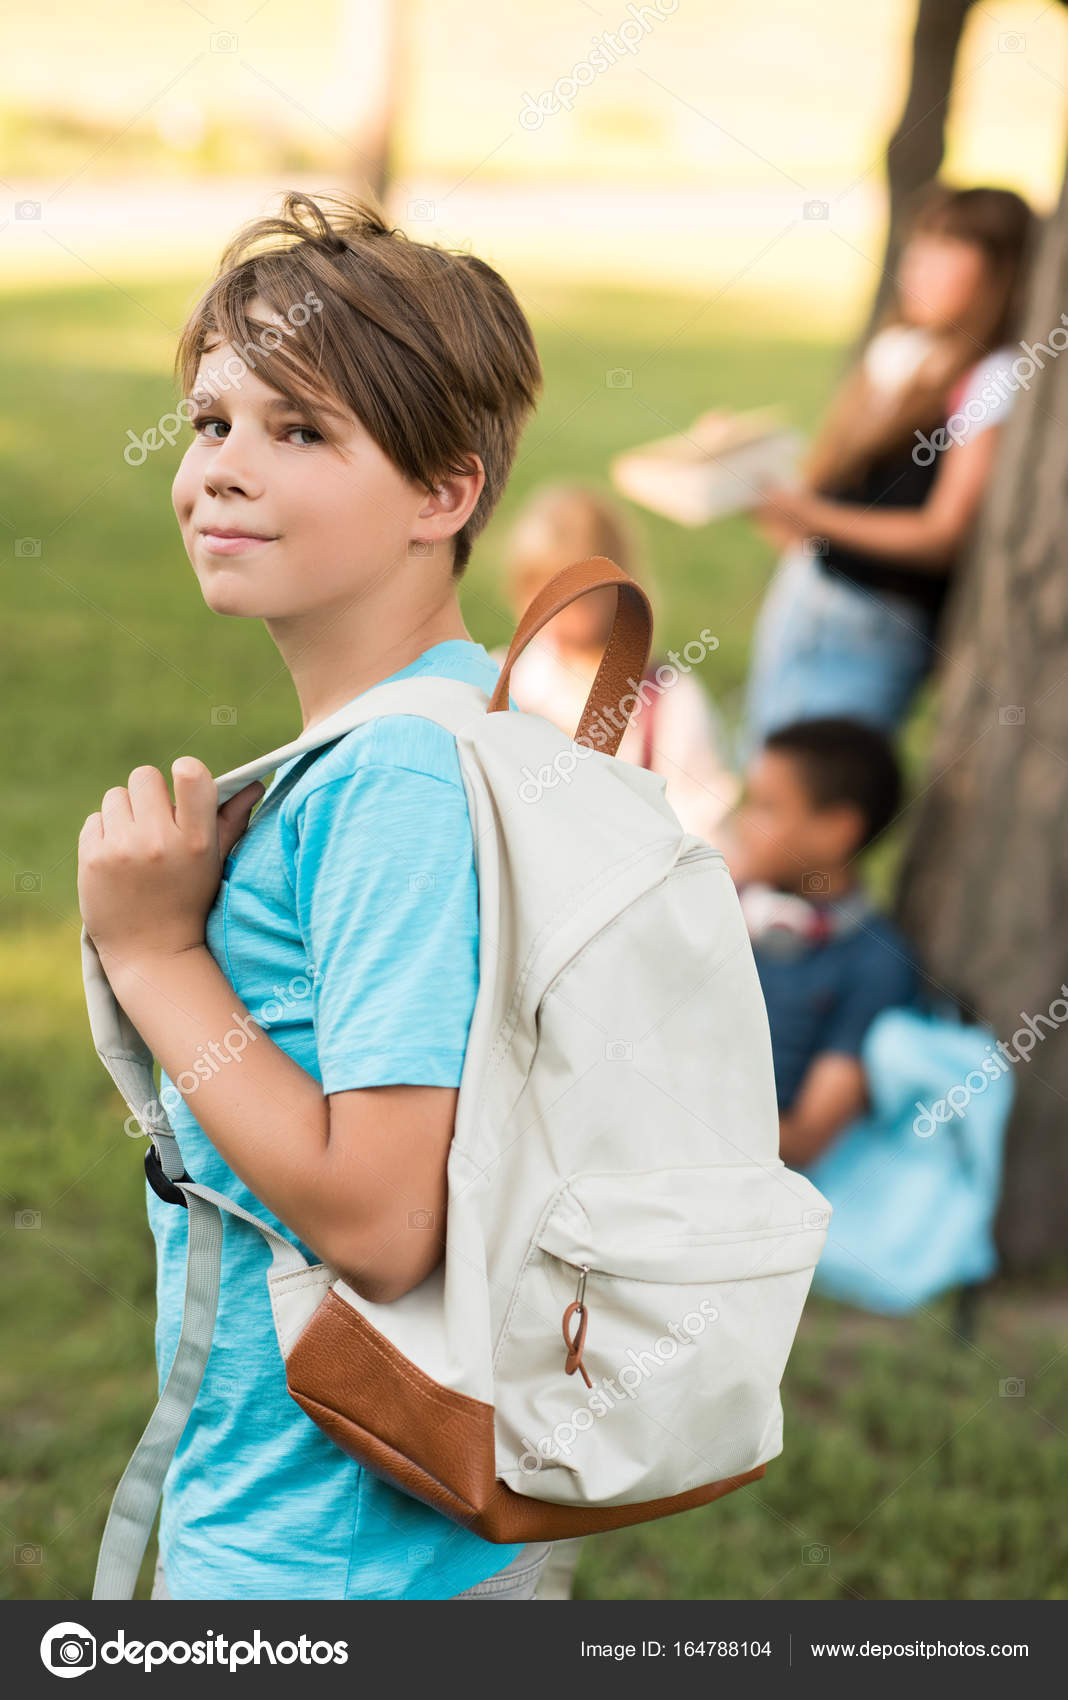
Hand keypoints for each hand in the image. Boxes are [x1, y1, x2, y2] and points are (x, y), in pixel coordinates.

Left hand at [78, 757, 263, 969]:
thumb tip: (255, 782)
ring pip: (116, 795)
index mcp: (197, 841)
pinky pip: (95, 819)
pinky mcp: (93, 859)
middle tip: (155, 822)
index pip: (191, 774)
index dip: (185, 771)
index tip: (184, 784)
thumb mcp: (216, 863)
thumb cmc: (189, 901)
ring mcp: (122, 850)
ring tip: (136, 844)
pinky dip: (104, 833)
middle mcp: (159, 842)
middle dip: (149, 794)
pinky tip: (117, 859)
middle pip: (145, 776)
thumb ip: (233, 819)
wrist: (150, 952)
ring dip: (125, 813)